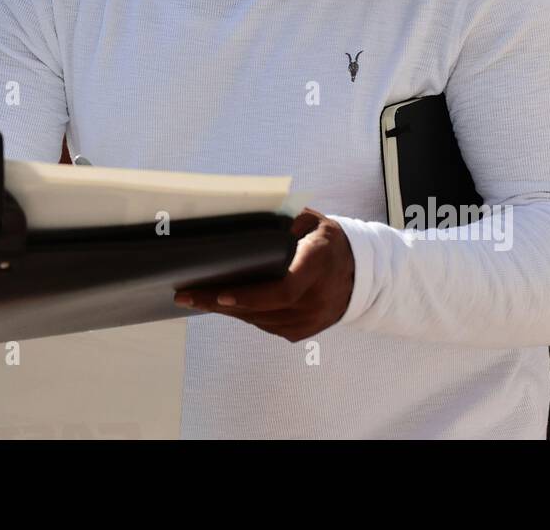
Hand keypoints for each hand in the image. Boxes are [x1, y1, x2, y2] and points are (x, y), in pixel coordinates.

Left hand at [174, 208, 353, 341]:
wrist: (362, 274)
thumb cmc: (329, 241)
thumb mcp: (315, 221)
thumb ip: (292, 218)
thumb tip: (260, 217)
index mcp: (318, 266)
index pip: (283, 290)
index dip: (251, 295)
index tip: (220, 293)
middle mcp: (316, 299)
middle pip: (262, 309)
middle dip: (220, 303)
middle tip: (187, 296)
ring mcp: (312, 320)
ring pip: (261, 320)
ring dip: (228, 311)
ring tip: (197, 299)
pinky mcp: (305, 331)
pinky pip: (268, 326)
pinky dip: (246, 315)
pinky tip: (224, 305)